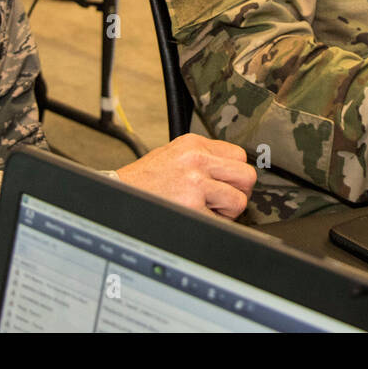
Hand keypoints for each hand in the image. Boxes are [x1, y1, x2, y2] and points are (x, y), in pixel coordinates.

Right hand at [115, 133, 255, 218]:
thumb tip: (231, 169)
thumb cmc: (144, 179)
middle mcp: (197, 160)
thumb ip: (203, 157)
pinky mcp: (193, 207)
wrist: (121, 193)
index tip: (227, 182)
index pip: (239, 155)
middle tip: (223, 198)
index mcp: (194, 144)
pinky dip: (214, 224)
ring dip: (227, 210)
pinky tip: (197, 216)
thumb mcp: (174, 153)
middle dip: (238, 191)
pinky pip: (222, 221)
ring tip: (207, 208)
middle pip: (247, 176)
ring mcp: (196, 184)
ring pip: (239, 200)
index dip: (235, 173)